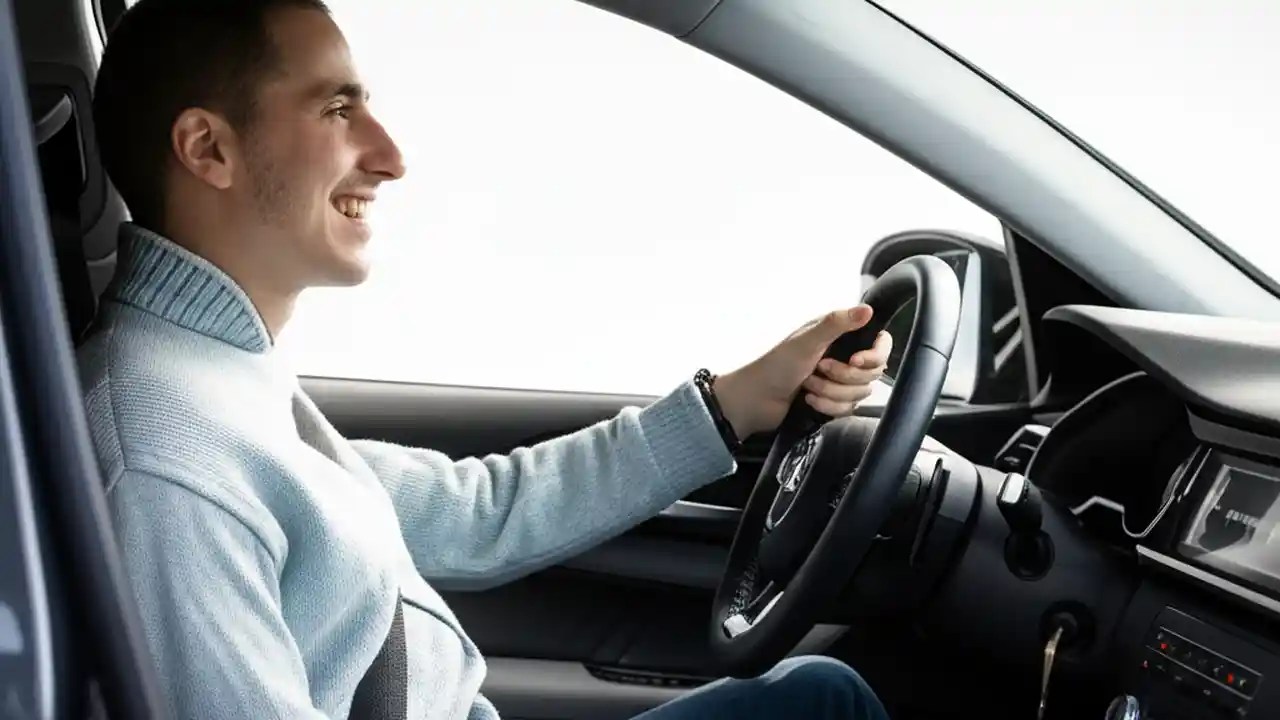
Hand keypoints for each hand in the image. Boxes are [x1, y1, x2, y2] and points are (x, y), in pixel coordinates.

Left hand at [713, 305, 892, 437]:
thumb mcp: (806, 342)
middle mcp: (844, 355)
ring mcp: (840, 380)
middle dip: (844, 377)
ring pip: (860, 393)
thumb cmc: (777, 365)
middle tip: (819, 370)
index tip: (855, 360)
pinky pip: (848, 409)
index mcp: (840, 335)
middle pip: (872, 372)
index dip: (874, 355)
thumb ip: (836, 324)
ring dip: (832, 393)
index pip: (879, 343)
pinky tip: (809, 401)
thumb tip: (868, 310)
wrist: (756, 400)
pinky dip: (828, 407)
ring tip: (809, 387)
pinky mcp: (834, 401)